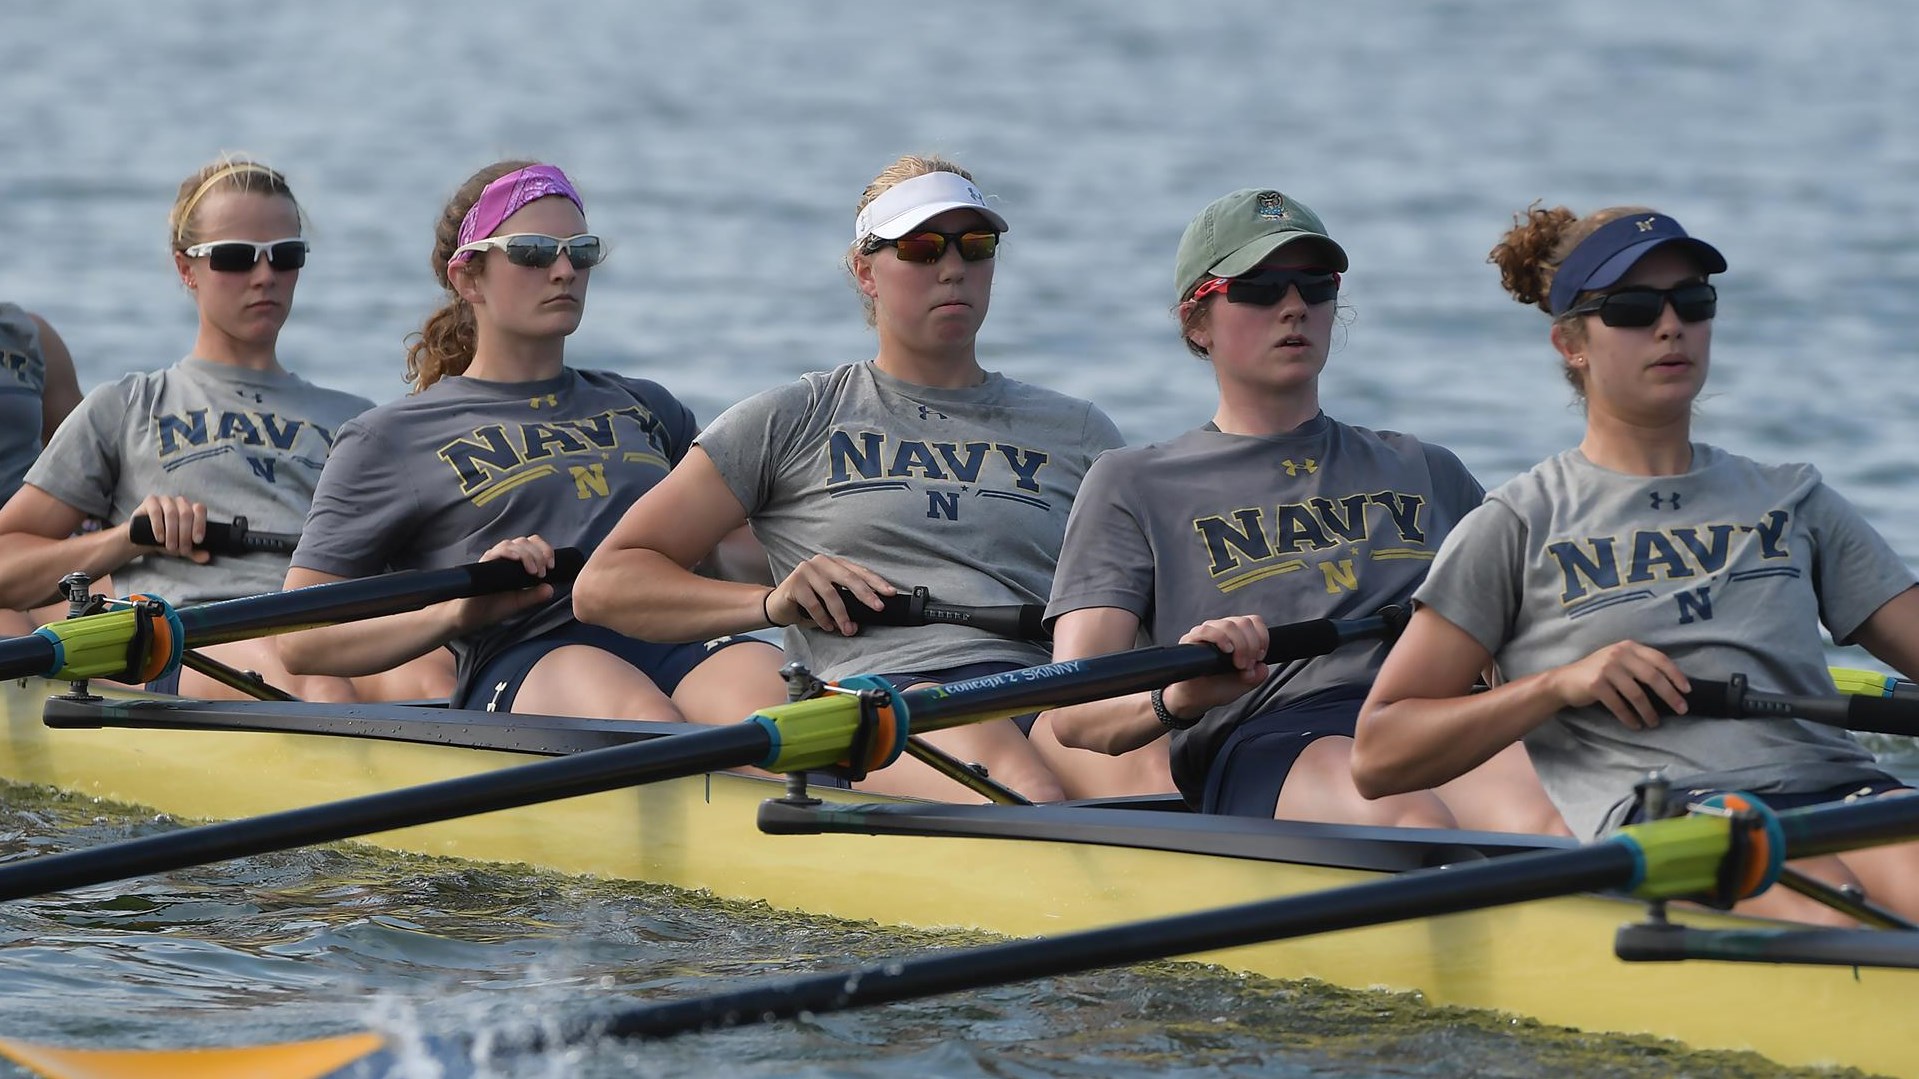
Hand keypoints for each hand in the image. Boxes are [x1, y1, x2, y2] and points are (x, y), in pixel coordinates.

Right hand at [127, 495, 209, 562]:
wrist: (143, 538)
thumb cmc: (167, 539)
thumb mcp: (182, 547)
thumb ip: (195, 552)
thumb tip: (206, 557)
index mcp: (192, 508)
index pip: (200, 510)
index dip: (200, 524)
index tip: (197, 541)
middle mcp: (180, 501)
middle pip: (186, 514)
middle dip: (185, 534)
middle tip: (182, 549)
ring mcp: (165, 499)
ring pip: (172, 513)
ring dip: (172, 532)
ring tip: (170, 546)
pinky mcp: (150, 501)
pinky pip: (156, 512)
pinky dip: (158, 526)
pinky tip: (159, 538)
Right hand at [445, 535, 556, 632]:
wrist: (471, 616)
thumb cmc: (493, 606)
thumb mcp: (519, 602)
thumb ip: (535, 596)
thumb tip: (551, 589)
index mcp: (515, 562)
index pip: (532, 544)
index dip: (544, 549)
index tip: (552, 565)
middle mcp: (504, 556)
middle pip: (525, 541)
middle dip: (539, 554)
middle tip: (544, 571)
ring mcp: (493, 558)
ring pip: (512, 544)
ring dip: (527, 555)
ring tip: (534, 572)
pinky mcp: (483, 564)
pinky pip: (496, 552)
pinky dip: (509, 553)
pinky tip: (517, 560)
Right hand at [766, 554, 894, 635]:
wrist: (778, 605)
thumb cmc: (808, 601)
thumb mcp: (831, 598)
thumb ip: (847, 600)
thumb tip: (866, 614)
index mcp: (834, 563)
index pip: (859, 571)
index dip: (876, 582)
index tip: (890, 593)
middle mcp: (821, 563)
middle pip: (849, 578)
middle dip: (866, 594)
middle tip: (877, 607)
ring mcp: (807, 570)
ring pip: (831, 594)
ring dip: (842, 615)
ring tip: (848, 629)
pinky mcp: (795, 583)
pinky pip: (814, 604)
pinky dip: (823, 618)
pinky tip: (828, 626)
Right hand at [1160, 615, 1271, 718]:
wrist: (1196, 699)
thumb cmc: (1217, 687)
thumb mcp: (1244, 684)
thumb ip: (1257, 675)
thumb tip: (1262, 666)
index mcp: (1236, 634)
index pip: (1253, 621)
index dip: (1262, 637)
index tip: (1260, 657)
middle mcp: (1221, 629)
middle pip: (1244, 622)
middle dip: (1251, 645)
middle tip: (1247, 665)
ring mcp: (1206, 632)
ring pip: (1228, 624)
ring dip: (1240, 645)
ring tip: (1238, 664)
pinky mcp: (1191, 639)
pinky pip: (1206, 630)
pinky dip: (1220, 639)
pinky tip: (1226, 651)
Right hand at [1546, 640, 1689, 729]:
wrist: (1565, 681)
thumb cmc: (1597, 673)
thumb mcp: (1619, 661)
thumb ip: (1639, 665)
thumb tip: (1670, 684)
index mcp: (1629, 647)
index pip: (1660, 659)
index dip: (1676, 675)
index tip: (1687, 691)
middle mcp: (1619, 654)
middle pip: (1652, 677)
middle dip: (1670, 695)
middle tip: (1681, 710)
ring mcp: (1607, 668)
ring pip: (1637, 694)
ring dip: (1649, 711)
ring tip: (1654, 723)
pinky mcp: (1596, 684)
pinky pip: (1619, 705)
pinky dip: (1629, 718)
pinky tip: (1636, 725)